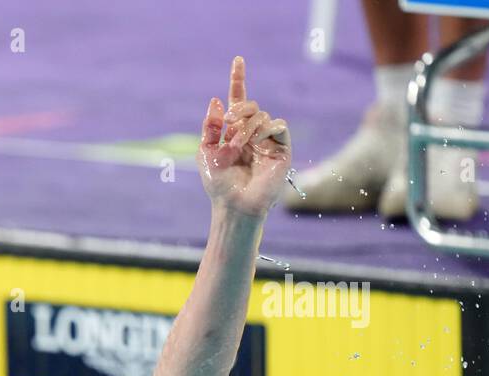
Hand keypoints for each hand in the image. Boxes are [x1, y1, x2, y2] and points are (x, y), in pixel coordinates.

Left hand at [198, 56, 290, 217]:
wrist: (234, 204)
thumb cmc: (219, 183)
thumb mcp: (206, 152)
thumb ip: (210, 127)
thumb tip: (216, 100)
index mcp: (234, 132)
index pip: (239, 101)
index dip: (238, 80)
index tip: (238, 60)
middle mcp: (252, 133)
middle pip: (251, 106)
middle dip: (240, 110)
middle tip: (229, 122)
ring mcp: (268, 140)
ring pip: (263, 115)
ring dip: (248, 126)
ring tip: (239, 144)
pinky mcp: (282, 148)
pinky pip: (278, 125)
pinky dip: (266, 129)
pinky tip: (256, 141)